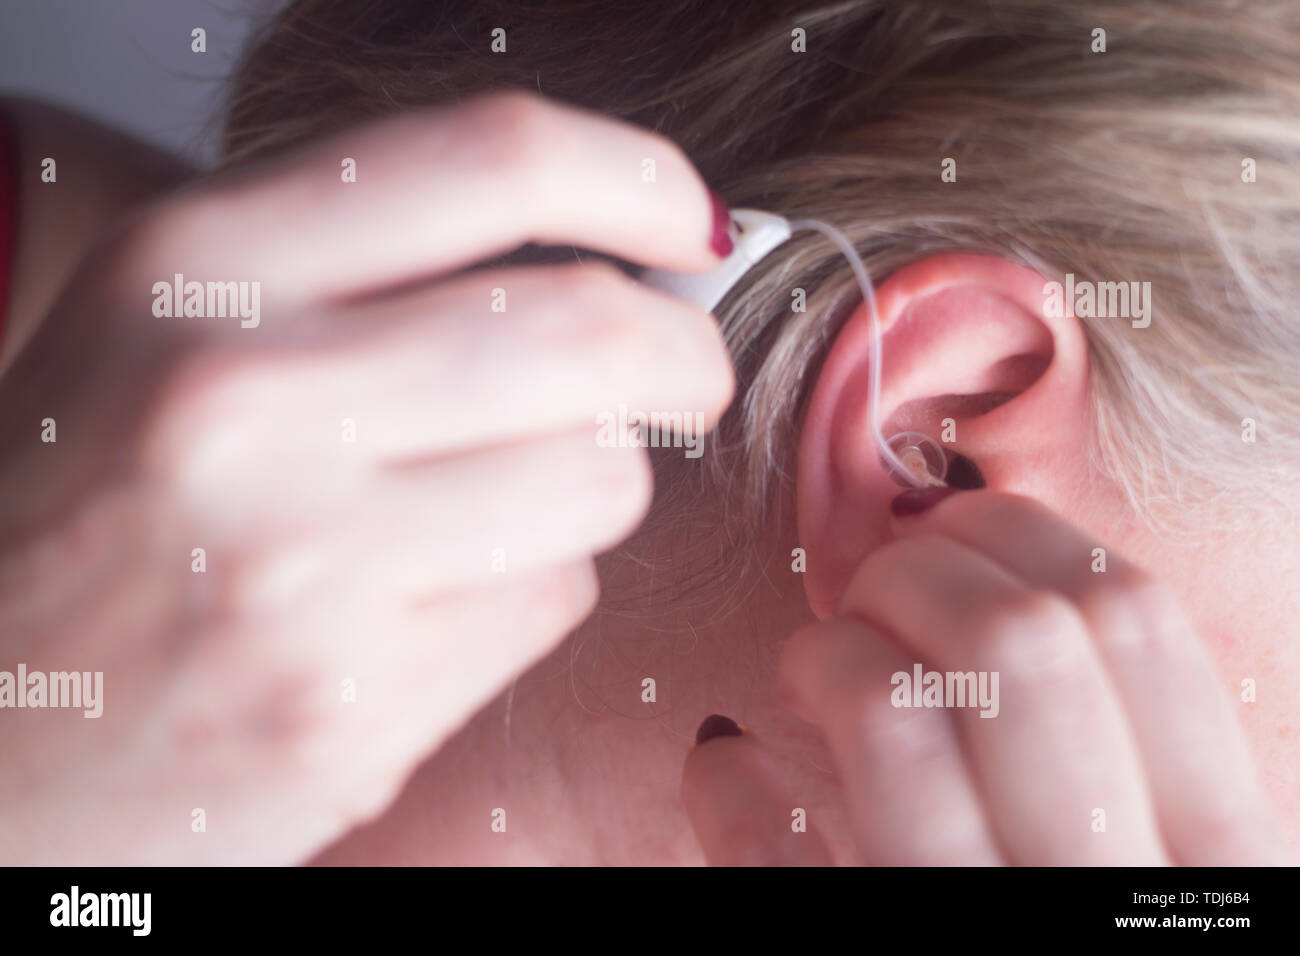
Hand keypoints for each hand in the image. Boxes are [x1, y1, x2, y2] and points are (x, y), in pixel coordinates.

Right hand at [0, 91, 733, 863]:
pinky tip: (434, 603)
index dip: (636, 174)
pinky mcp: (352, 709)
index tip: (691, 220)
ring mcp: (302, 571)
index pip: (492, 159)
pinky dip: (532, 589)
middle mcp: (246, 402)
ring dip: (590, 485)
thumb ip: (366, 271)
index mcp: (198, 271)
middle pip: (596, 327)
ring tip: (496, 507)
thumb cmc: (84, 518)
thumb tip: (609, 251)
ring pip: (602, 480)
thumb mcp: (170, 335)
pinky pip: (552, 602)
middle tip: (681, 376)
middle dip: (684, 353)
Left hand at [683, 490, 1287, 864]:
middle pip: (1014, 638)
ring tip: (809, 671)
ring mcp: (990, 928)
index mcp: (1217, 858)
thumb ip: (1106, 752)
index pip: (1136, 619)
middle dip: (912, 572)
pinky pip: (779, 854)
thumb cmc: (1080, 902)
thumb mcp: (1152, 865)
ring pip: (894, 712)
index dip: (1022, 535)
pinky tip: (725, 766)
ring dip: (827, 657)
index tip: (952, 528)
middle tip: (864, 590)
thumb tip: (973, 581)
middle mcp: (1118, 894)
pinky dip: (732, 789)